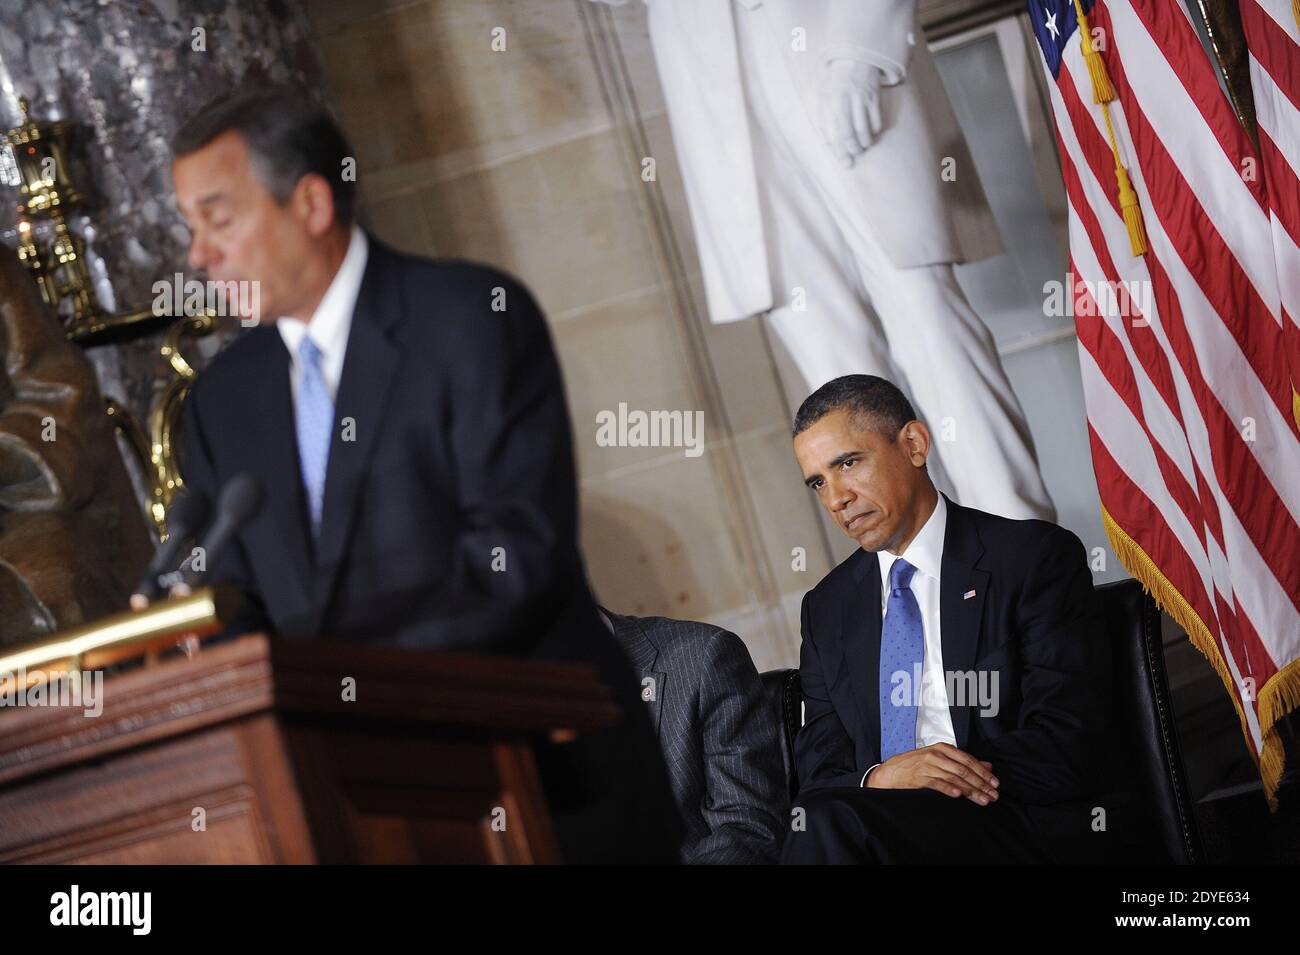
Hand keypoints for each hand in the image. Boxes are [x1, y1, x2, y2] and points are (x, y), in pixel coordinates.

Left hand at [818, 60, 883, 166]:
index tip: (844, 163)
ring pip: (863, 130)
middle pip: (847, 134)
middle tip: (854, 158)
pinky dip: (874, 131)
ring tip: (863, 147)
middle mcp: (842, 101)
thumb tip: (826, 144)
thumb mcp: (822, 97)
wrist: (853, 58)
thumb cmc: (835, 82)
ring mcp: (859, 98)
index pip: (832, 134)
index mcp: (826, 103)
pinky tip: (872, 134)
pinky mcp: (873, 96)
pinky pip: (875, 120)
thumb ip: (822, 119)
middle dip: (852, 151)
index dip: (838, 152)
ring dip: (864, 143)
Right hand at [866, 743, 999, 804]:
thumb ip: (963, 762)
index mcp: (942, 748)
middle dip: (981, 783)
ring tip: (983, 800)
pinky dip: (949, 789)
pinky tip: (958, 795)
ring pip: (954, 777)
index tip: (995, 783)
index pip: (968, 759)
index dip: (983, 772)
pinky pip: (937, 783)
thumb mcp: (939, 759)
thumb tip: (988, 766)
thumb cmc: (915, 765)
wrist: (890, 772)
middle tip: (993, 795)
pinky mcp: (919, 777)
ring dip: (971, 790)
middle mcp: (936, 755)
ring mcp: (927, 766)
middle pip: (963, 770)